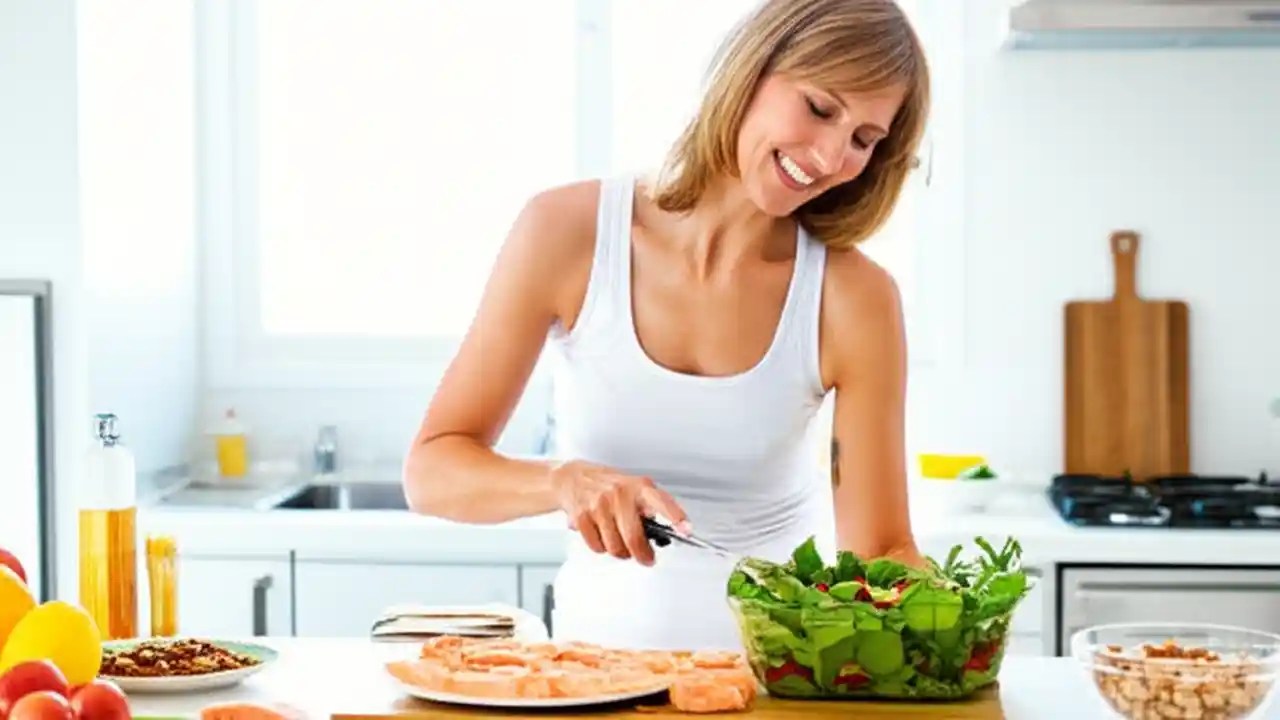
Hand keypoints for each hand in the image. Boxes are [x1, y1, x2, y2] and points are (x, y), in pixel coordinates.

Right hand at [549, 460, 689, 565]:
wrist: (572, 478)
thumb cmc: (608, 486)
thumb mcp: (633, 488)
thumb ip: (649, 508)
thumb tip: (665, 534)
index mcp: (639, 487)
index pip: (661, 502)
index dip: (675, 516)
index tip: (687, 530)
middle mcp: (619, 494)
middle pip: (633, 538)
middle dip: (642, 554)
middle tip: (646, 558)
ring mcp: (599, 505)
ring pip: (615, 547)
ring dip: (620, 551)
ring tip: (618, 539)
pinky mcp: (582, 517)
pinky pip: (597, 547)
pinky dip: (601, 547)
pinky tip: (601, 534)